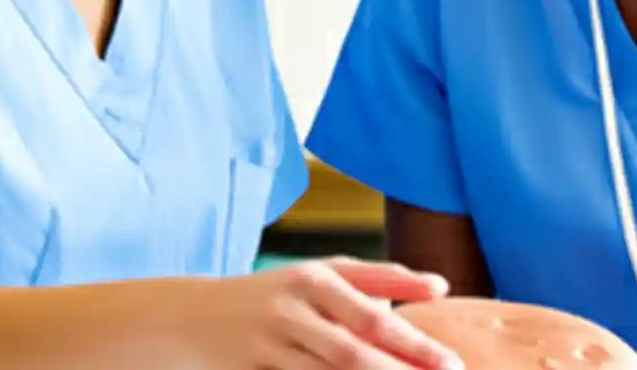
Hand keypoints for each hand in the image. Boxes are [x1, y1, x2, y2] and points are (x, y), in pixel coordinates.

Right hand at [190, 256, 465, 369]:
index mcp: (313, 276)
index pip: (371, 299)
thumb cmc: (271, 296)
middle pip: (358, 341)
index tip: (447, 329)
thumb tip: (434, 290)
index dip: (410, 315)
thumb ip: (370, 282)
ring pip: (333, 369)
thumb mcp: (315, 276)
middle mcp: (293, 304)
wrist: (189, 316)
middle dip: (406, 362)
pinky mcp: (254, 368)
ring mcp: (271, 340)